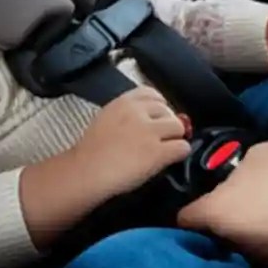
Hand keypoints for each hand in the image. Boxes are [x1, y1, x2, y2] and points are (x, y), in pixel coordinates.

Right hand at [73, 86, 190, 195]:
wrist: (85, 173)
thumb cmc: (90, 152)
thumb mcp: (106, 119)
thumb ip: (127, 114)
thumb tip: (150, 119)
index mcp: (124, 102)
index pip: (152, 93)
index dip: (159, 107)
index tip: (156, 119)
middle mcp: (138, 113)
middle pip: (169, 111)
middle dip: (166, 125)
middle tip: (159, 139)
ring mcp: (149, 132)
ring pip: (179, 127)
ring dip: (174, 138)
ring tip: (163, 149)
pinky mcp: (157, 152)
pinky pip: (182, 147)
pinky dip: (179, 153)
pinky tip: (169, 160)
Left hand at [178, 138, 267, 267]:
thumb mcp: (261, 153)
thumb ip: (241, 169)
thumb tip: (241, 178)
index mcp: (218, 211)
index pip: (184, 218)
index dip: (188, 206)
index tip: (197, 198)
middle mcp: (233, 240)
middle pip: (217, 231)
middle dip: (224, 217)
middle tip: (244, 196)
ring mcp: (261, 257)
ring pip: (246, 241)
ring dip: (252, 228)